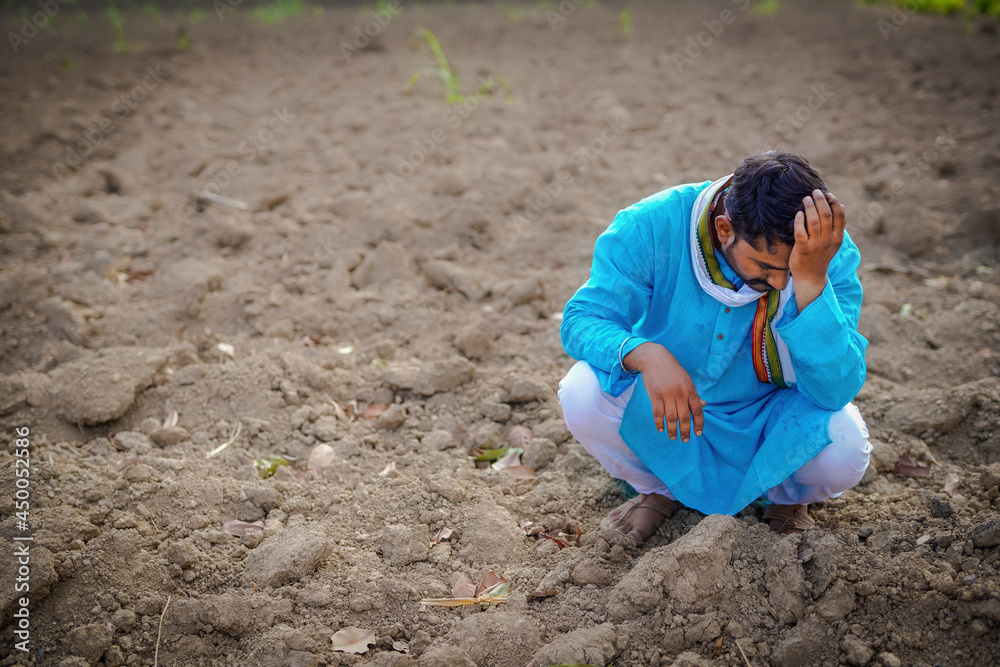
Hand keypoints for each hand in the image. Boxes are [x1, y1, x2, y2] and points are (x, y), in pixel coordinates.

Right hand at [623, 342, 705, 441]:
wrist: (655, 359)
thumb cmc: (673, 371)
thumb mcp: (687, 380)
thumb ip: (694, 394)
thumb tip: (704, 405)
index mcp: (690, 390)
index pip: (697, 410)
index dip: (699, 424)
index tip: (698, 433)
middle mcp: (680, 393)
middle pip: (684, 417)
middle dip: (685, 431)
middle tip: (685, 440)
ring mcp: (667, 395)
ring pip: (671, 418)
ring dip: (672, 430)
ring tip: (673, 437)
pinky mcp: (655, 395)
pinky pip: (658, 413)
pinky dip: (659, 423)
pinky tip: (661, 429)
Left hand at [790, 190, 845, 310]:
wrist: (811, 276)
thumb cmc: (821, 255)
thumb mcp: (833, 241)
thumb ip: (838, 225)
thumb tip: (843, 206)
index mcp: (838, 237)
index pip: (839, 215)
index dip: (834, 202)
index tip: (827, 194)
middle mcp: (828, 241)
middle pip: (826, 215)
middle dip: (820, 200)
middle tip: (815, 192)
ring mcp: (815, 245)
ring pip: (813, 221)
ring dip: (809, 207)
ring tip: (805, 199)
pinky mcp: (803, 250)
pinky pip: (800, 232)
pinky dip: (799, 221)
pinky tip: (798, 213)